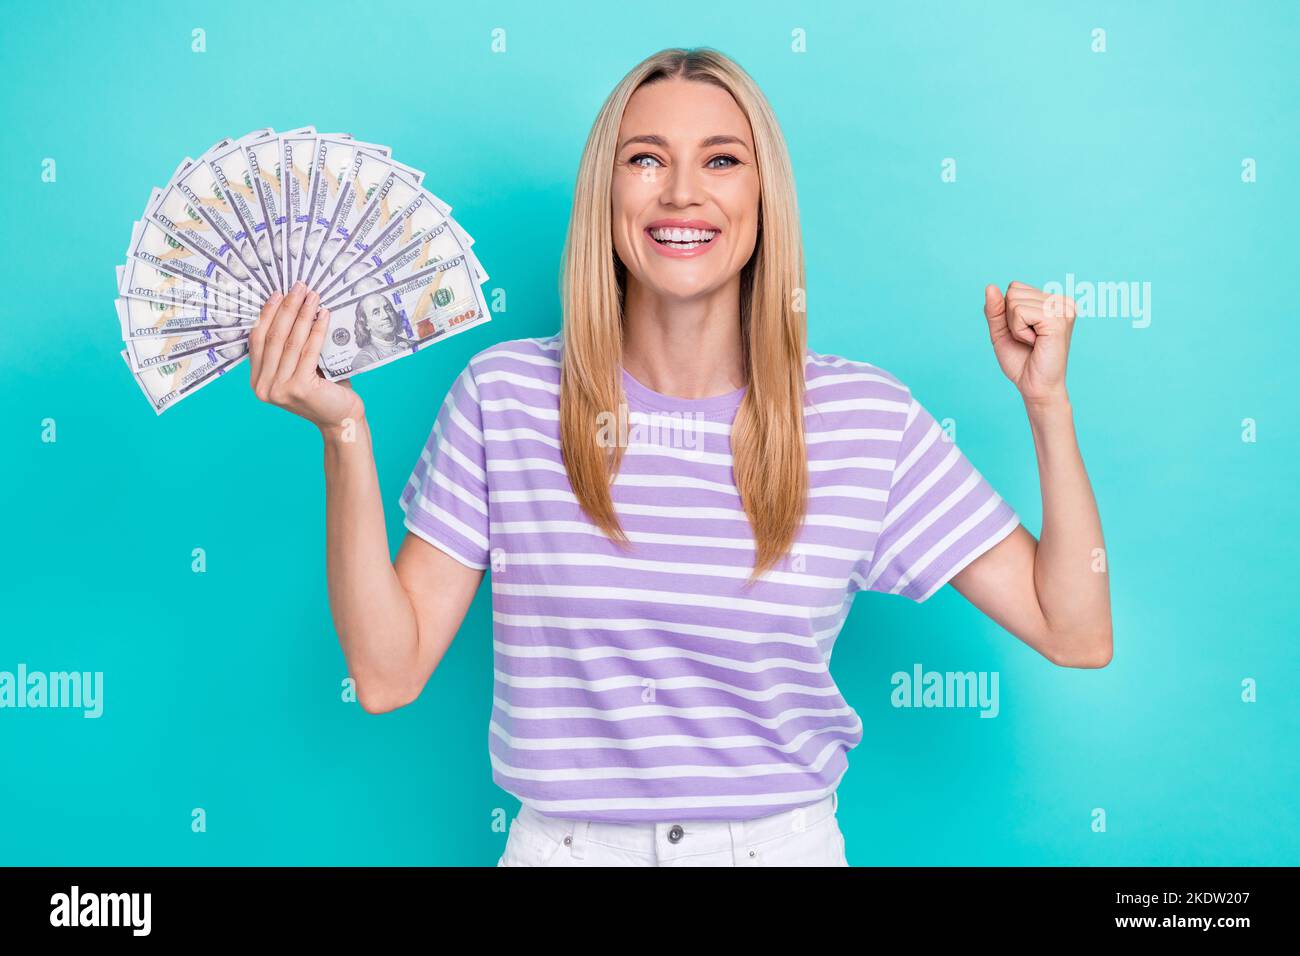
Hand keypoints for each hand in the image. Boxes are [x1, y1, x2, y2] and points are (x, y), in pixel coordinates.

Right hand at [248, 281, 363, 433]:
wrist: (340, 419)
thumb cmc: (323, 391)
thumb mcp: (299, 368)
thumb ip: (290, 347)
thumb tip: (293, 307)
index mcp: (258, 381)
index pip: (258, 340)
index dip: (268, 314)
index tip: (279, 293)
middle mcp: (263, 387)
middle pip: (274, 337)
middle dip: (287, 308)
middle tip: (299, 287)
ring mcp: (279, 389)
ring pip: (291, 342)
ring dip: (303, 314)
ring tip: (313, 296)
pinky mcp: (299, 388)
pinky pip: (308, 351)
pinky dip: (317, 330)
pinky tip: (323, 315)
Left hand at [982, 281, 1076, 405]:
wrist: (1035, 387)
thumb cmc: (1022, 362)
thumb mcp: (1001, 331)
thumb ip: (995, 309)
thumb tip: (990, 286)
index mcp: (1052, 300)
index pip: (1014, 287)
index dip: (1009, 313)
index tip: (1024, 332)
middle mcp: (1062, 301)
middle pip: (1013, 291)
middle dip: (1011, 319)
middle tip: (1029, 339)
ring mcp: (1063, 308)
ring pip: (1014, 301)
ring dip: (1015, 327)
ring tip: (1033, 342)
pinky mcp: (1058, 319)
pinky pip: (1020, 312)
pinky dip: (1019, 331)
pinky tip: (1035, 343)